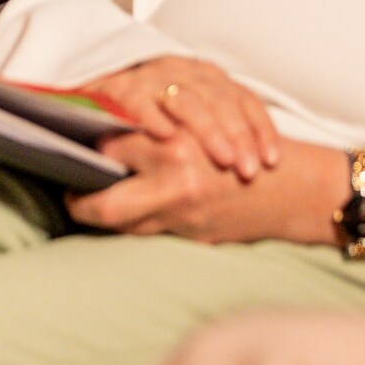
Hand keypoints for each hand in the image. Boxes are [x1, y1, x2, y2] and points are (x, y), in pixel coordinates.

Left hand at [66, 130, 346, 244]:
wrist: (295, 189)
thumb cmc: (248, 148)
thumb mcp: (206, 125)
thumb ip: (163, 129)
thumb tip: (113, 133)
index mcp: (177, 148)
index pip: (110, 150)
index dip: (88, 147)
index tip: (74, 146)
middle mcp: (176, 187)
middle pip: (104, 207)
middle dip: (78, 202)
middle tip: (69, 191)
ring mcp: (183, 220)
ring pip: (122, 227)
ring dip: (102, 216)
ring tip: (88, 203)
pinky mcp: (192, 238)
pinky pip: (147, 234)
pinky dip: (132, 224)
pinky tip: (127, 212)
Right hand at [80, 56, 280, 178]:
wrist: (100, 79)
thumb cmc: (154, 106)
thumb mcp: (194, 109)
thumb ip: (218, 125)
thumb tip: (259, 163)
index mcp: (207, 76)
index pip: (243, 98)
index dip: (260, 128)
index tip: (271, 160)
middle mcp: (184, 71)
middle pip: (220, 100)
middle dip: (239, 136)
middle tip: (248, 169)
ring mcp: (152, 77)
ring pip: (188, 100)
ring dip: (208, 130)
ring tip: (222, 160)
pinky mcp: (120, 86)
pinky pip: (140, 100)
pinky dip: (153, 117)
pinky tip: (167, 137)